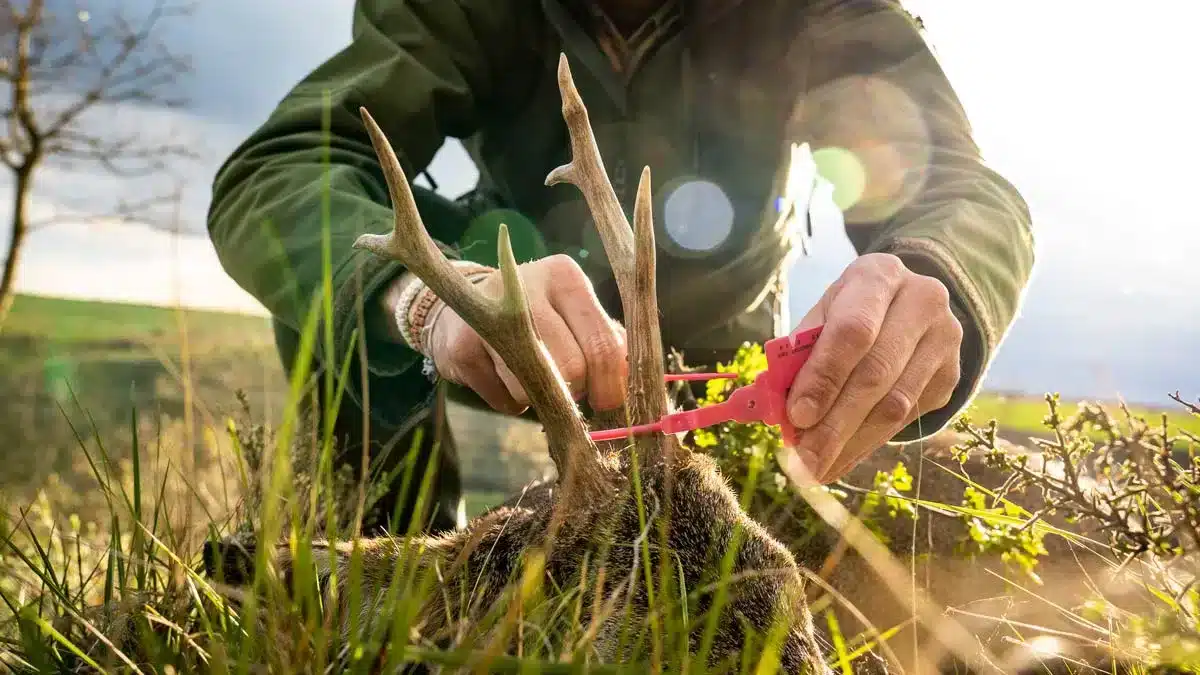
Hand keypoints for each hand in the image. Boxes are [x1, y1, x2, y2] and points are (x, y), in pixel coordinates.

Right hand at [426, 255, 627, 414]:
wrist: (466, 307)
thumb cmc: (540, 316)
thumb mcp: (576, 315)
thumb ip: (608, 342)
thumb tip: (626, 384)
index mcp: (565, 276)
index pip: (602, 343)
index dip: (611, 383)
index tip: (608, 401)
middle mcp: (525, 287)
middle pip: (571, 368)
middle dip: (575, 391)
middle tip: (568, 388)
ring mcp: (488, 315)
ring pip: (534, 388)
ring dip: (540, 398)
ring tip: (532, 376)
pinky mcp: (462, 346)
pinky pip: (504, 401)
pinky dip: (511, 403)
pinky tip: (504, 377)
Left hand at [784, 253, 962, 483]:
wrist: (910, 303)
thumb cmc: (852, 309)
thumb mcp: (824, 314)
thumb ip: (799, 353)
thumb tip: (775, 407)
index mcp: (880, 275)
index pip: (853, 331)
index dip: (824, 376)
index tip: (797, 416)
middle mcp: (922, 302)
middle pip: (876, 373)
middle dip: (835, 423)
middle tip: (805, 459)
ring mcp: (945, 340)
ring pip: (895, 405)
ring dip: (851, 442)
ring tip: (818, 467)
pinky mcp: (951, 375)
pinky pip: (907, 419)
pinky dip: (869, 444)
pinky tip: (842, 459)